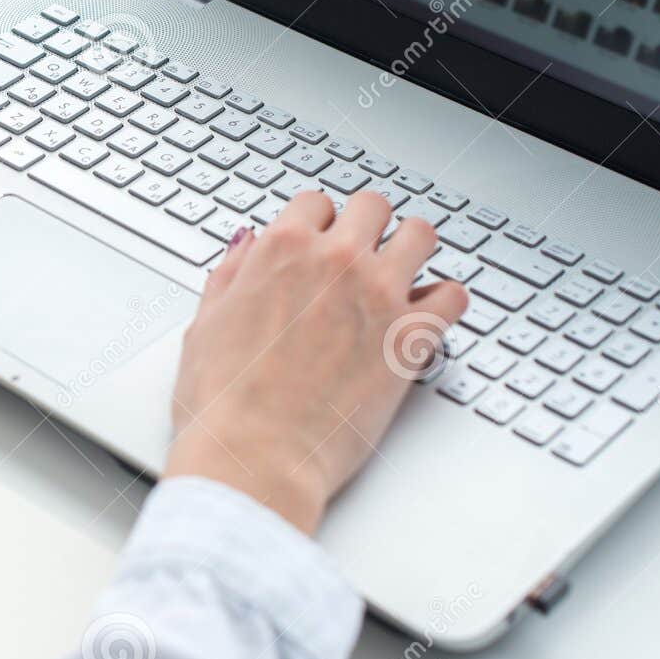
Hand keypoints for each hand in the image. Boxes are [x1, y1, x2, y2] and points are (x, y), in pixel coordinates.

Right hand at [165, 190, 467, 533]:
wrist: (255, 455)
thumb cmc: (223, 403)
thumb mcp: (206, 325)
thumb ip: (230, 275)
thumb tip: (244, 246)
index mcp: (281, 250)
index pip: (315, 202)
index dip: (317, 224)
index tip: (320, 242)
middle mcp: (335, 261)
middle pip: (373, 206)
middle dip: (367, 227)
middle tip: (362, 254)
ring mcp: (379, 294)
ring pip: (421, 235)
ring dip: (412, 250)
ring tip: (402, 274)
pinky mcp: (412, 337)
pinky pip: (454, 296)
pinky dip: (444, 303)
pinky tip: (427, 317)